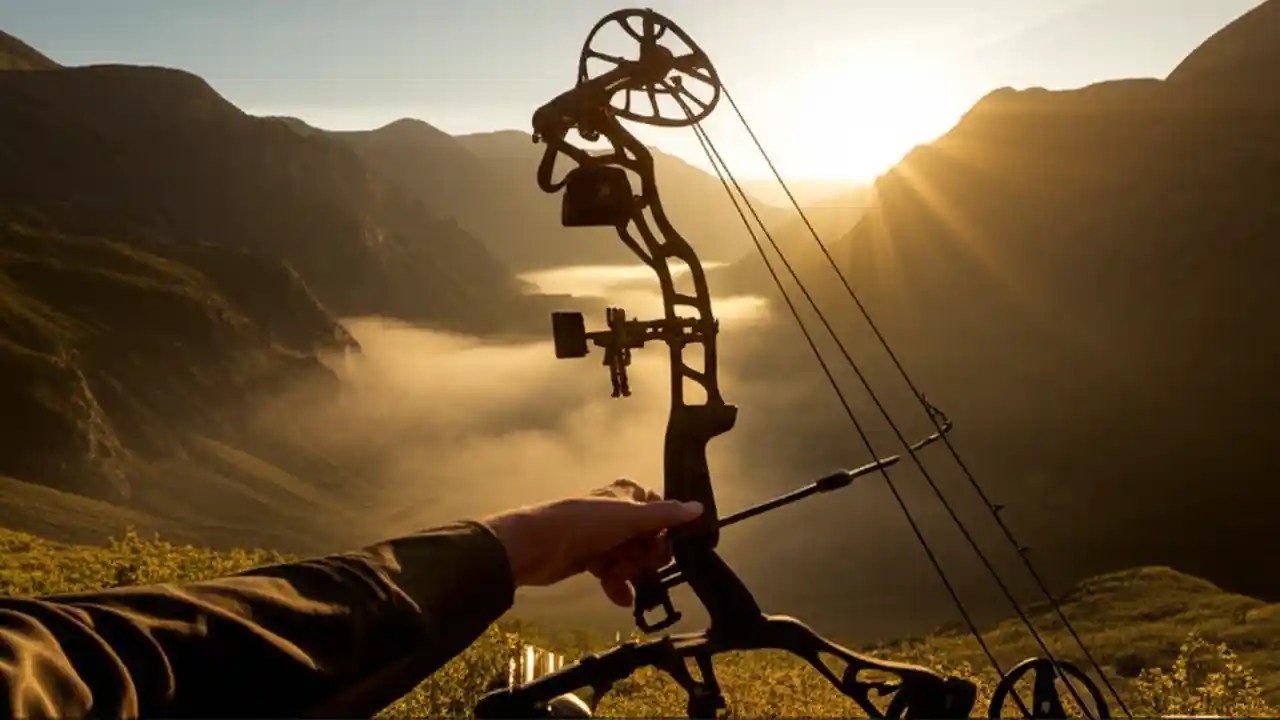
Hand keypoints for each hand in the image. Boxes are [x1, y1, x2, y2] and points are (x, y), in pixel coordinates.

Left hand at [480, 479, 703, 606]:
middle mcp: (617, 512)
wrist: (538, 546)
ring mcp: (603, 537)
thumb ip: (666, 515)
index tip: (663, 541)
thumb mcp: (630, 516)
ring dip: (630, 570)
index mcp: (627, 493)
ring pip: (632, 557)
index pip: (660, 510)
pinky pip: (613, 573)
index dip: (664, 530)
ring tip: (618, 576)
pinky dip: (618, 584)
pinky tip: (620, 596)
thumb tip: (699, 508)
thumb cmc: (586, 523)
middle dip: (645, 555)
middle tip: (636, 561)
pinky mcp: (590, 558)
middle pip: (649, 538)